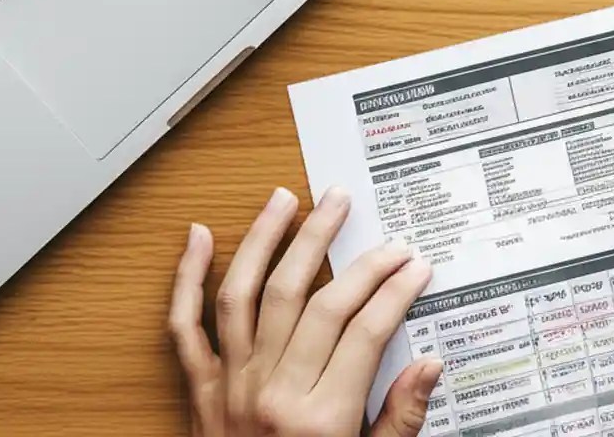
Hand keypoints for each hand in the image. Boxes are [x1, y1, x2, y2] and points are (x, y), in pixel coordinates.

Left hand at [170, 186, 438, 436]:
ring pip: (249, 294)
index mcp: (319, 420)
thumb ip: (400, 419)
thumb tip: (429, 365)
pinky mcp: (197, 390)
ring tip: (291, 199)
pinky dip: (186, 279)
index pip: (366, 332)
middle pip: (316, 301)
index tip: (415, 264)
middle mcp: (271, 394)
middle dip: (351, 254)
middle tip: (368, 218)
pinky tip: (198, 237)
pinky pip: (185, 326)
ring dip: (270, 240)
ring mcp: (229, 387)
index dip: (395, 290)